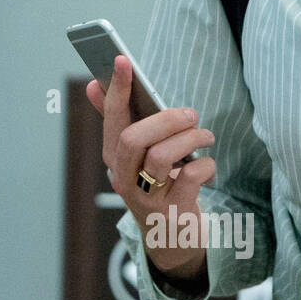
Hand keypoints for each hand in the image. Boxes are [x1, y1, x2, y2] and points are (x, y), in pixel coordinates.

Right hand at [85, 55, 216, 278]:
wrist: (171, 238)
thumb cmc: (155, 185)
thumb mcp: (136, 155)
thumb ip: (119, 120)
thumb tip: (94, 84)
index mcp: (114, 158)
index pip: (111, 119)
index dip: (117, 89)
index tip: (122, 61)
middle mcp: (124, 178)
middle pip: (133, 139)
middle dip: (165, 119)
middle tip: (190, 114)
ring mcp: (146, 198)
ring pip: (161, 156)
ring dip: (190, 139)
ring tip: (205, 136)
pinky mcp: (171, 212)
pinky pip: (189, 177)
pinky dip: (204, 165)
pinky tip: (206, 165)